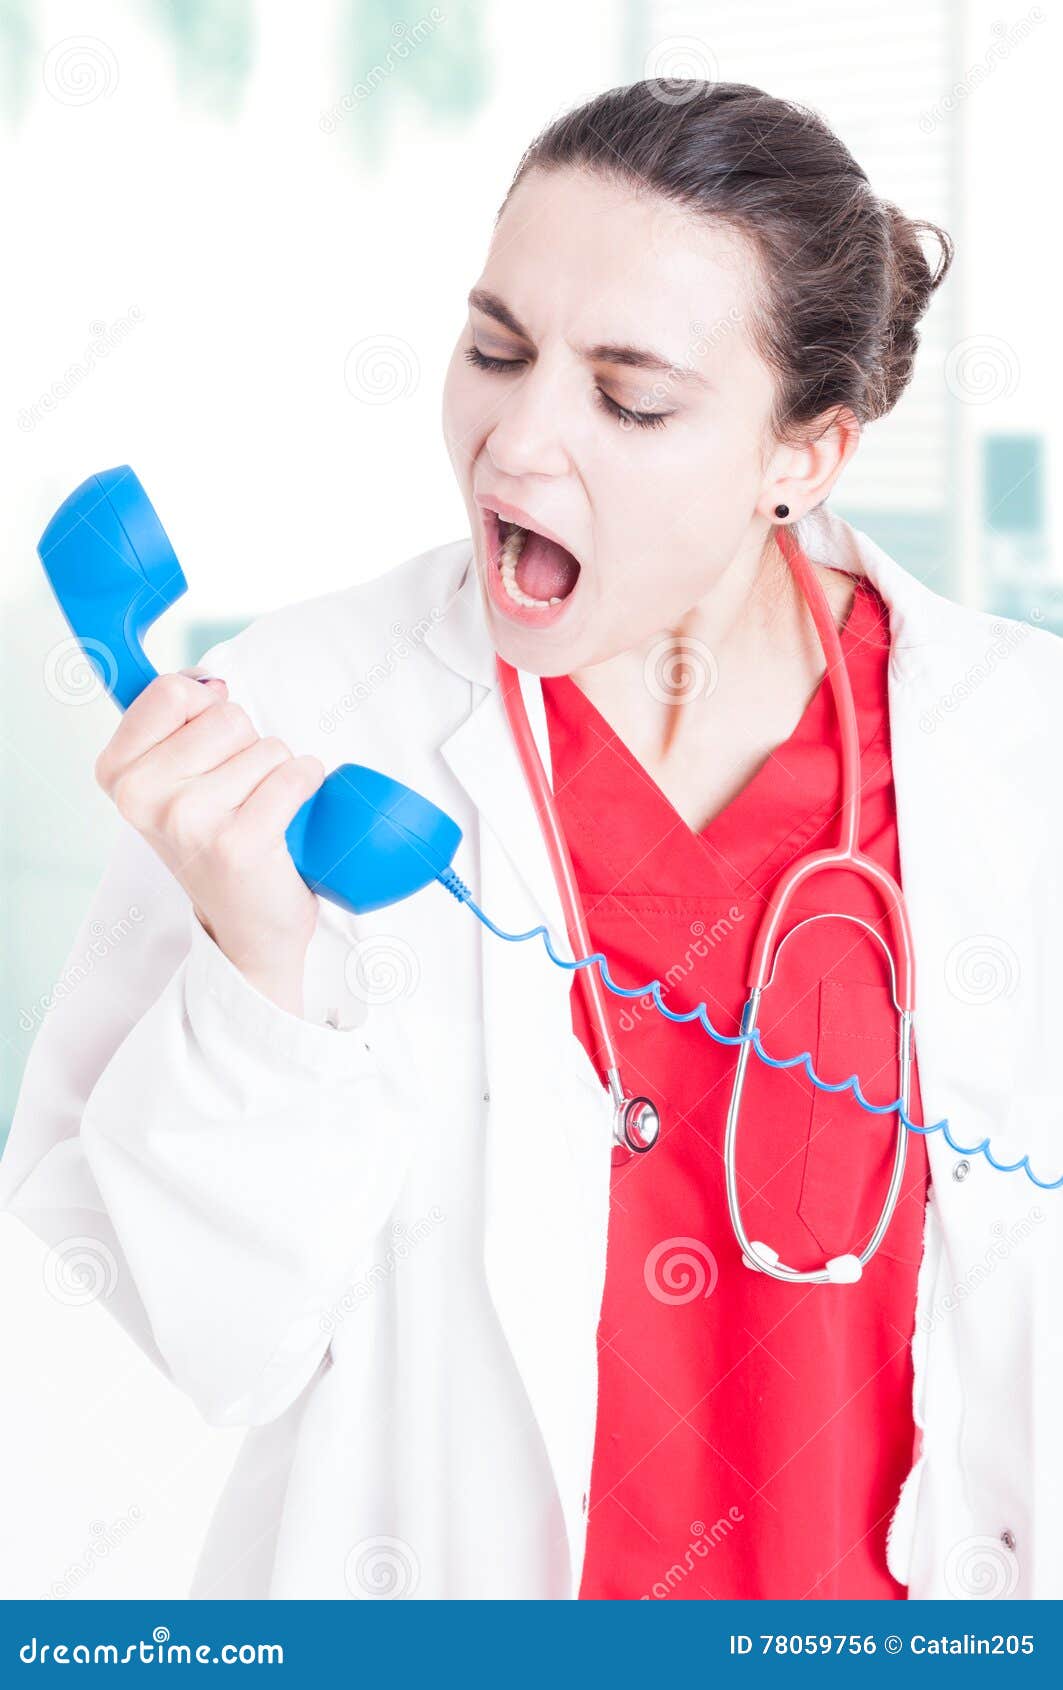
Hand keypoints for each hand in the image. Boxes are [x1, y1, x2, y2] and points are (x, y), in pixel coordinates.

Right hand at [94, 670, 325, 1013]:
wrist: (245, 927)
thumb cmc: (214, 842)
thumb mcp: (172, 780)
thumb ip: (175, 721)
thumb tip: (206, 681)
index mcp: (117, 773)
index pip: (171, 691)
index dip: (205, 706)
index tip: (209, 743)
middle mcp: (143, 796)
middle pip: (227, 716)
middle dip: (246, 746)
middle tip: (236, 795)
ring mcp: (189, 820)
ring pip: (267, 746)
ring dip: (275, 772)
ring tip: (257, 813)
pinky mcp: (238, 842)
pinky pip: (295, 774)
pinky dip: (306, 787)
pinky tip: (287, 820)